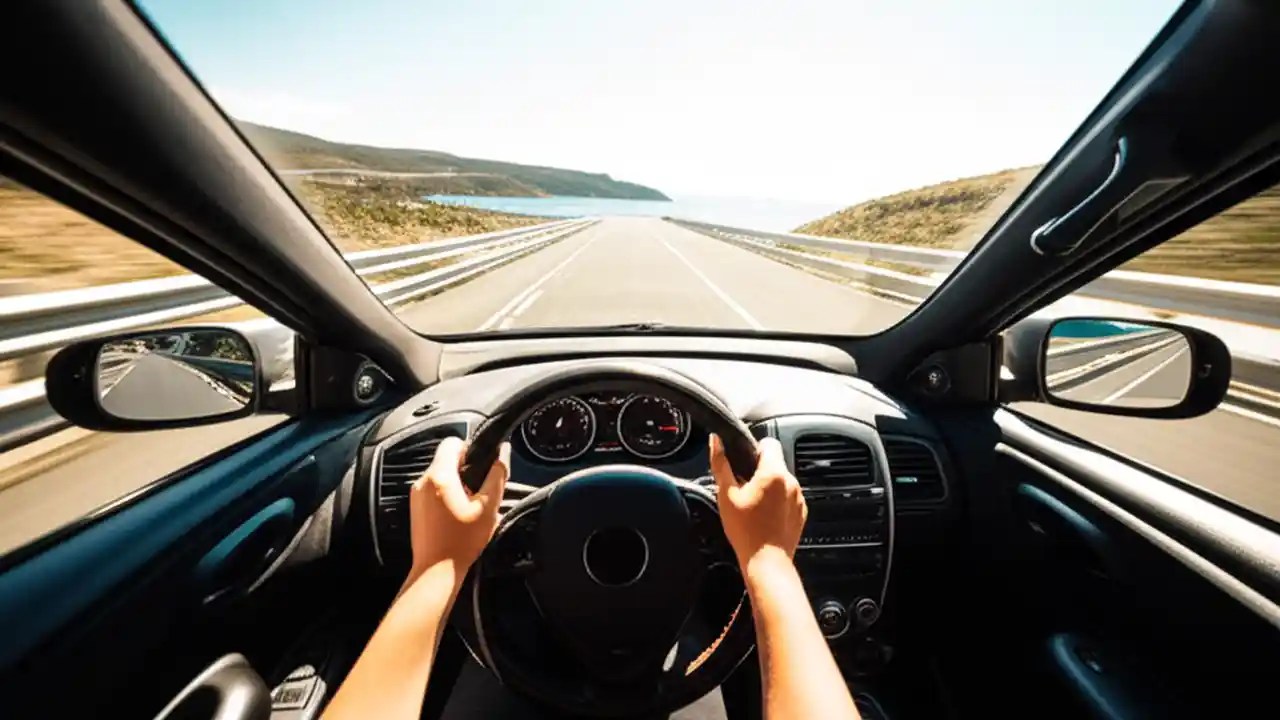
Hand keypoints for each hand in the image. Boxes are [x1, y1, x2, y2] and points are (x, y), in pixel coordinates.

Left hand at [406, 437, 509, 579]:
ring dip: (457, 483)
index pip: (453, 442)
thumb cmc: (462, 542)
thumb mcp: (488, 508)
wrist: (436, 570)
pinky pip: (434, 489)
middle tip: (480, 491)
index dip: (471, 449)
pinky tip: (458, 515)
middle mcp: (423, 481)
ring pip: (441, 474)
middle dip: (466, 470)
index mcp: (440, 476)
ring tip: (470, 506)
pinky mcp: (415, 506)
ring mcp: (416, 494)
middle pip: (447, 459)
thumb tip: (503, 452)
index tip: (482, 467)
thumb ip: (497, 476)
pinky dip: (447, 495)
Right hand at [709, 435, 806, 568]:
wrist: (766, 562)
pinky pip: (789, 497)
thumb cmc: (745, 531)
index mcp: (773, 473)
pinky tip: (765, 515)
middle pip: (775, 463)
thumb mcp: (726, 495)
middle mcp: (791, 482)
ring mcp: (799, 498)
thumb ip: (720, 463)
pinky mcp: (801, 512)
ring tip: (754, 505)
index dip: (754, 449)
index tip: (744, 464)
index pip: (769, 443)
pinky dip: (778, 501)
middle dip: (760, 471)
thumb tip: (715, 440)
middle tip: (744, 488)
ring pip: (783, 480)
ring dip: (770, 486)